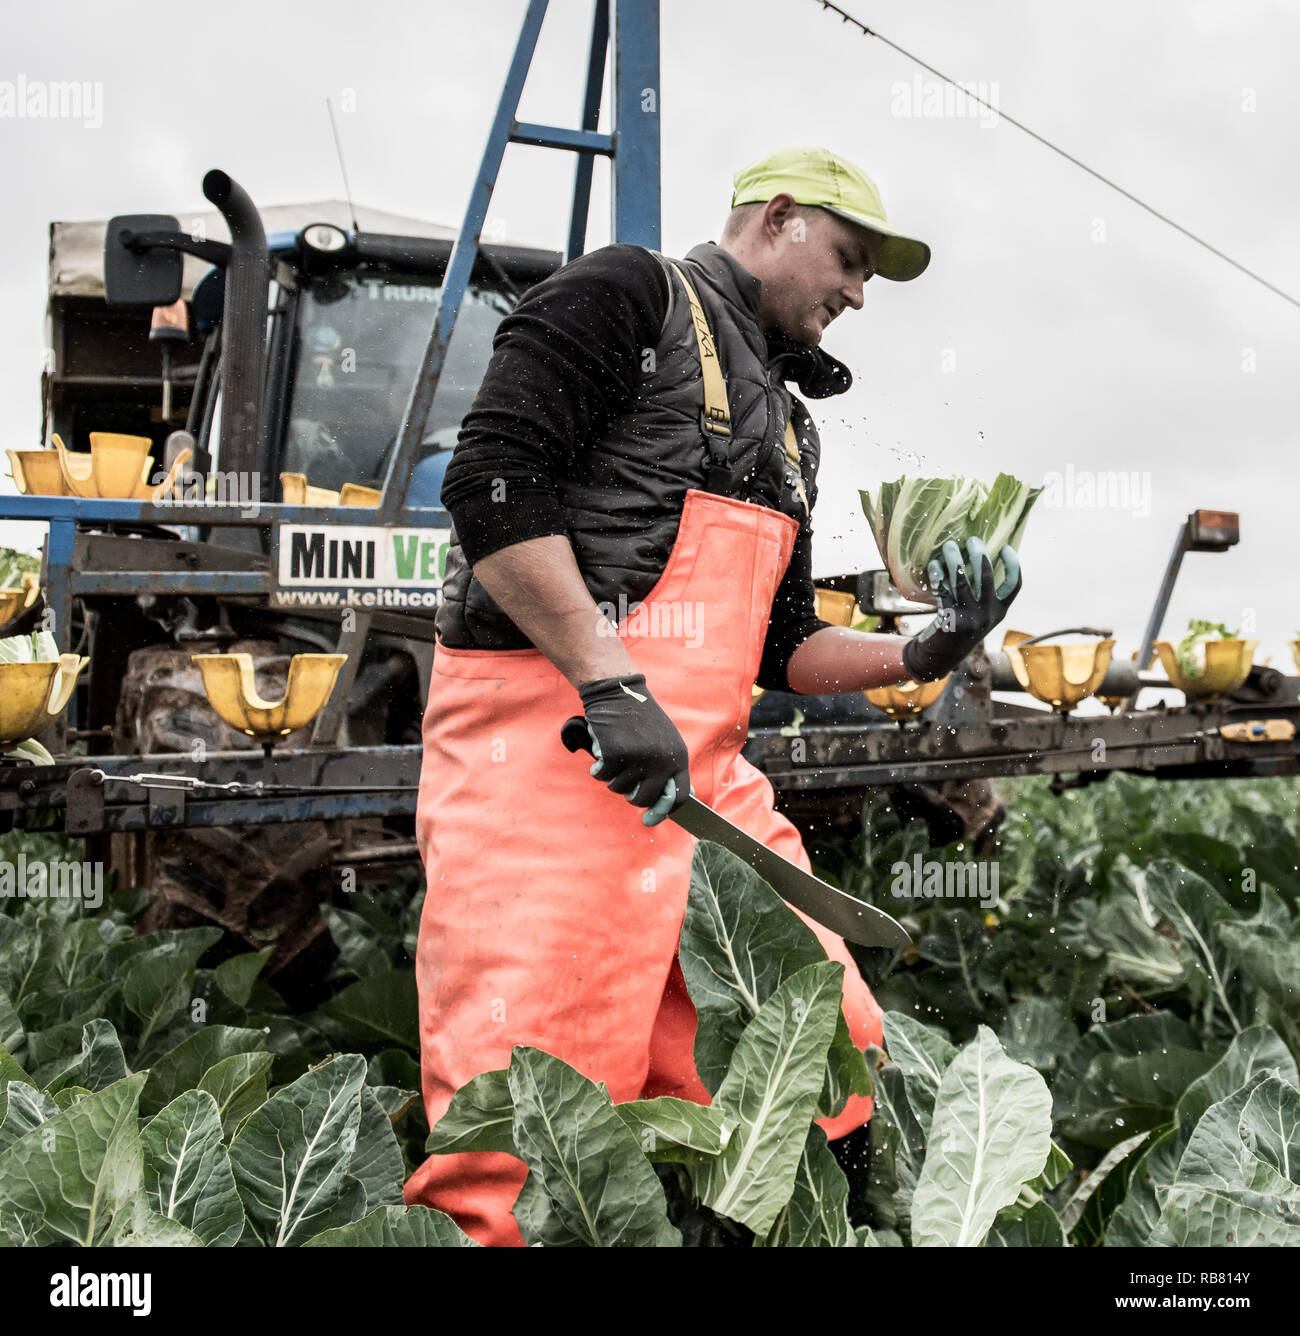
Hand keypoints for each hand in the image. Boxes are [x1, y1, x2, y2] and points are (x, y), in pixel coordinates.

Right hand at [564, 674, 691, 826]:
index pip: (678, 797)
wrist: (619, 692)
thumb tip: (681, 796)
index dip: (663, 812)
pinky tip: (602, 749)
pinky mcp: (616, 754)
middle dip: (629, 794)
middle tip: (624, 779)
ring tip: (615, 753)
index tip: (648, 820)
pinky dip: (597, 767)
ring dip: (612, 776)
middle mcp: (661, 760)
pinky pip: (601, 776)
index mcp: (677, 757)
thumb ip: (671, 767)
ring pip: (618, 788)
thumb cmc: (640, 717)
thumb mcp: (666, 740)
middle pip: (643, 799)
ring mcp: (639, 758)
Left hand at [902, 538, 1021, 682]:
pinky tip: (934, 564)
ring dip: (954, 559)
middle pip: (987, 576)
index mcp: (999, 611)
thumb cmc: (958, 628)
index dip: (1013, 564)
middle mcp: (988, 615)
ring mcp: (969, 618)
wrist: (938, 658)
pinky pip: (943, 590)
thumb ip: (982, 595)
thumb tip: (979, 559)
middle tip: (971, 539)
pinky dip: (938, 574)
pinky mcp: (950, 619)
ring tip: (948, 545)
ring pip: (962, 580)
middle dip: (979, 553)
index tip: (1006, 547)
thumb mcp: (978, 615)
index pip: (1014, 584)